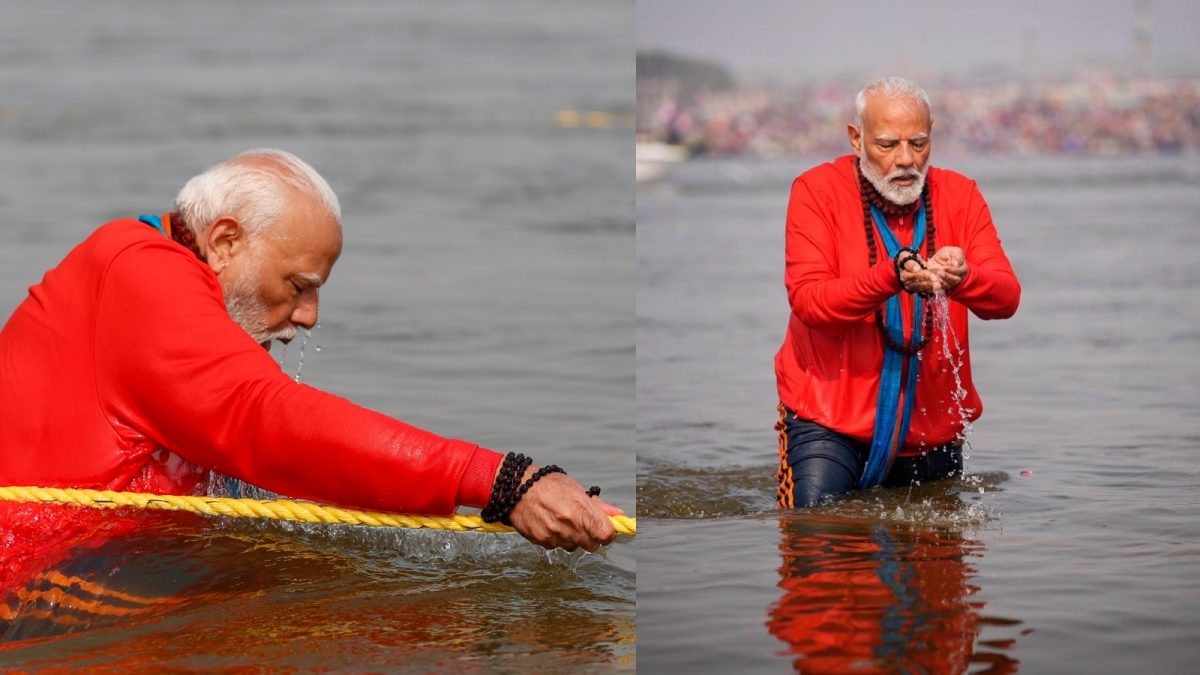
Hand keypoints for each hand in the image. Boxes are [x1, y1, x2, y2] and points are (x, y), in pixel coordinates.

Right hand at [507, 467, 621, 550]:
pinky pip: (557, 546)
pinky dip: (556, 539)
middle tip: (582, 525)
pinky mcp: (543, 541)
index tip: (604, 529)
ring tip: (561, 521)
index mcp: (581, 508)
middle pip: (592, 545)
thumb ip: (596, 505)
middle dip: (591, 537)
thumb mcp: (575, 488)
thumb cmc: (548, 484)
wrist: (517, 488)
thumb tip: (617, 514)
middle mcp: (570, 524)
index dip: (608, 534)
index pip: (606, 535)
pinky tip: (549, 524)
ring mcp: (556, 534)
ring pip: (574, 547)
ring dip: (572, 539)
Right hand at [897, 252, 942, 295]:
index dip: (926, 276)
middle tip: (940, 284)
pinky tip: (940, 288)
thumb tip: (917, 270)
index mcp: (904, 275)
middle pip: (921, 284)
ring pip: (923, 288)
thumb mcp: (905, 257)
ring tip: (941, 286)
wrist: (906, 263)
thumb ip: (911, 263)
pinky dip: (932, 289)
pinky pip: (925, 290)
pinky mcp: (916, 289)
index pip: (917, 276)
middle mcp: (907, 283)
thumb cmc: (906, 258)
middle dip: (931, 283)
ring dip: (933, 287)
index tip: (935, 277)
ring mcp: (912, 287)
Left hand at [926, 246, 967, 291]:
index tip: (945, 267)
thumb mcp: (954, 251)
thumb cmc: (949, 254)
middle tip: (940, 272)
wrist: (939, 258)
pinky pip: (941, 287)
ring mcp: (951, 281)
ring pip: (948, 285)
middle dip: (947, 276)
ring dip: (942, 281)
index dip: (953, 270)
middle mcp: (958, 276)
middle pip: (955, 280)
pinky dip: (937, 285)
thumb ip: (956, 256)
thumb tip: (956, 264)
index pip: (960, 271)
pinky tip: (934, 282)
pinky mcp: (943, 284)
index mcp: (962, 267)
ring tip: (936, 277)